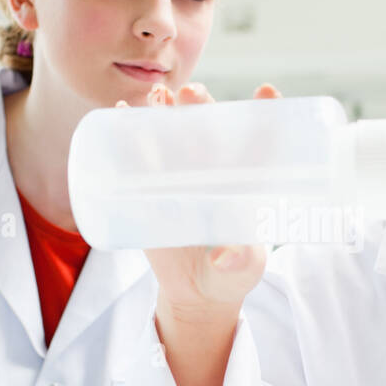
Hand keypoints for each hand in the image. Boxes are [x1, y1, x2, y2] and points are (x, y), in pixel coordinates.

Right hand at [115, 79, 280, 310]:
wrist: (196, 293)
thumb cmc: (231, 275)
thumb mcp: (243, 270)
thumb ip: (241, 262)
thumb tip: (228, 257)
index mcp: (246, 182)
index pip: (261, 141)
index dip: (266, 114)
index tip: (266, 92)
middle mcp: (214, 171)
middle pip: (209, 128)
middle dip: (202, 105)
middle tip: (194, 94)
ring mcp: (180, 177)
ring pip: (172, 133)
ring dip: (164, 110)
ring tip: (158, 97)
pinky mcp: (149, 190)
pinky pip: (137, 156)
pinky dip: (126, 132)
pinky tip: (118, 112)